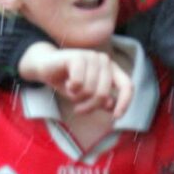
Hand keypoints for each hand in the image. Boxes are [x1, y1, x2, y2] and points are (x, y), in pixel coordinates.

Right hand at [19, 44, 133, 117]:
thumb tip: (112, 106)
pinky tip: (67, 83)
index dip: (124, 102)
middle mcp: (104, 61)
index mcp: (111, 69)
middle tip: (78, 110)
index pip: (127, 85)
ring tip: (71, 92)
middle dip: (90, 106)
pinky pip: (78, 83)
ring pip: (90, 90)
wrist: (46, 67)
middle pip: (104, 94)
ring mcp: (91, 57)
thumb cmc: (69, 81)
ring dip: (77, 98)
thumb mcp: (86, 95)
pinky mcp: (77, 57)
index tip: (116, 117)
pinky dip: (71, 89)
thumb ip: (101, 100)